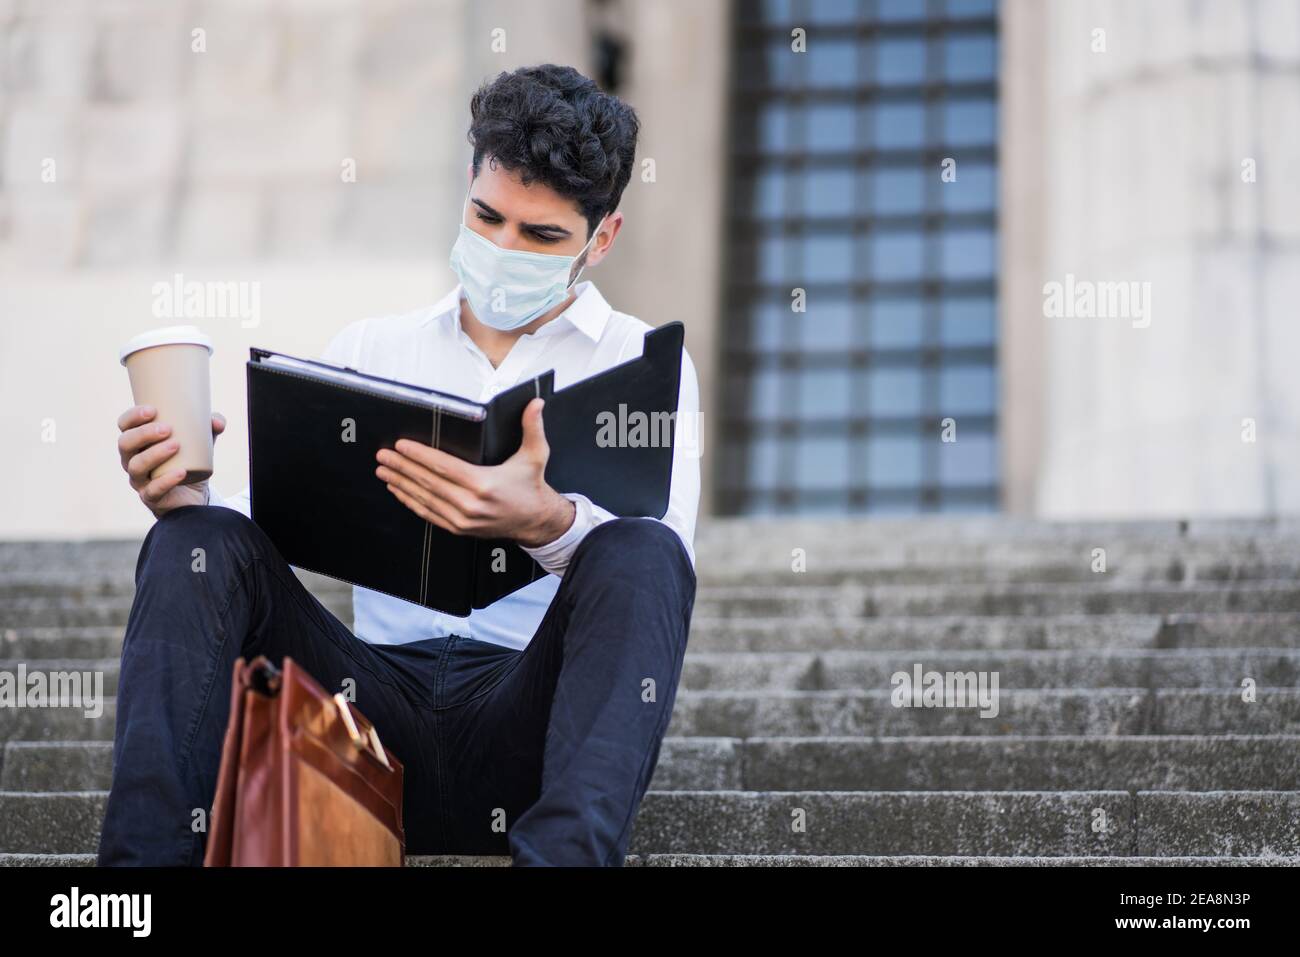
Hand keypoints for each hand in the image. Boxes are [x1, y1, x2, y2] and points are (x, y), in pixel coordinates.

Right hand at [117, 405, 226, 518]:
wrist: (193, 496)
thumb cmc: (189, 461)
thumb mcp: (201, 442)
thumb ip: (210, 429)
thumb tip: (217, 422)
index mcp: (138, 442)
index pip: (125, 425)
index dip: (133, 416)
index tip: (153, 410)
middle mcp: (132, 460)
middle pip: (125, 444)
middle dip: (143, 434)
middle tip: (167, 429)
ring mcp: (139, 480)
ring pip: (136, 466)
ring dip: (154, 454)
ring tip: (176, 445)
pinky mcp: (150, 497)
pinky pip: (152, 490)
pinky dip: (166, 481)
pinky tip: (180, 472)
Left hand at [375, 397, 575, 547]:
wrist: (535, 521)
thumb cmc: (531, 487)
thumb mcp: (535, 455)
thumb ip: (533, 427)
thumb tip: (535, 404)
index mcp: (484, 484)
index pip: (443, 466)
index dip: (419, 455)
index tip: (401, 446)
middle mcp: (470, 504)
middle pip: (428, 482)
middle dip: (402, 467)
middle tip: (383, 456)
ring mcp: (462, 518)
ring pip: (424, 498)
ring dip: (401, 484)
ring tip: (384, 471)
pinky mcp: (459, 528)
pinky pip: (429, 514)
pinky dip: (411, 501)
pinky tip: (398, 491)